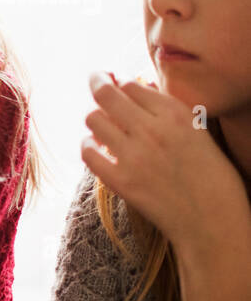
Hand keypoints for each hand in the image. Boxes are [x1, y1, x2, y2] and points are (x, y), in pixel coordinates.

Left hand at [82, 71, 248, 248]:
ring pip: (93, 119)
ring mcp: (134, 156)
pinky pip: (87, 152)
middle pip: (105, 94)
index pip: (131, 85)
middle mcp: (152, 131)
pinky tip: (95, 146)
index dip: (120, 82)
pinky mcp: (120, 181)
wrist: (213, 221)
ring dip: (95, 117)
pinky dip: (88, 145)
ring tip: (102, 122)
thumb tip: (136, 87)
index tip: (115, 81)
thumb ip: (167, 111)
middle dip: (97, 82)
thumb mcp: (197, 132)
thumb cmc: (210, 175)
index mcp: (176, 115)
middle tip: (95, 78)